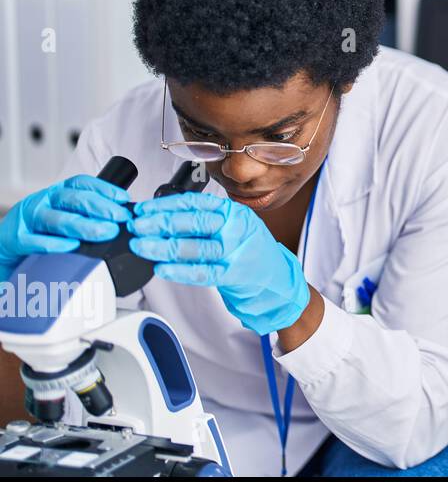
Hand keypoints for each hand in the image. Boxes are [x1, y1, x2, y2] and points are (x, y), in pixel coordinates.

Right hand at [0, 176, 130, 279]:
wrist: (2, 247)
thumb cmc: (36, 232)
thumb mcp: (60, 216)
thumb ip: (85, 215)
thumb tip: (121, 219)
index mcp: (56, 194)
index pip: (81, 184)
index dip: (104, 189)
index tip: (124, 199)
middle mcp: (42, 201)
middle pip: (74, 199)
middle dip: (101, 208)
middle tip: (122, 218)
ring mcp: (27, 219)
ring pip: (58, 219)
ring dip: (85, 226)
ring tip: (106, 233)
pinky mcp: (15, 239)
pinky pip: (36, 241)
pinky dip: (56, 244)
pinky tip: (73, 246)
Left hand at [126, 192, 308, 335]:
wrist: (277, 278)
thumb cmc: (250, 251)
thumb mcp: (234, 226)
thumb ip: (205, 220)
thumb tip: (160, 218)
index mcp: (234, 212)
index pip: (196, 203)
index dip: (166, 205)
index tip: (143, 209)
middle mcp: (236, 229)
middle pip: (194, 222)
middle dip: (160, 223)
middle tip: (136, 226)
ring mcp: (237, 252)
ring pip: (196, 247)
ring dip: (163, 247)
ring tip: (140, 246)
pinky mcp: (234, 275)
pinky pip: (203, 272)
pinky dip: (180, 271)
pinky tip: (161, 268)